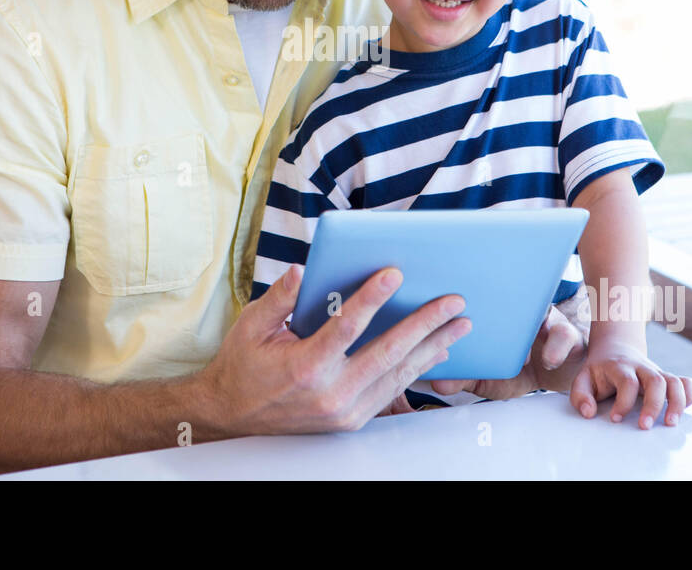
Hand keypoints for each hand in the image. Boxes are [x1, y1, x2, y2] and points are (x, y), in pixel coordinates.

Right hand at [195, 264, 471, 436]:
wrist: (233, 416)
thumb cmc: (244, 366)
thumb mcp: (251, 326)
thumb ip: (281, 298)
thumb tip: (302, 270)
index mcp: (305, 366)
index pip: (347, 326)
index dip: (372, 298)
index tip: (395, 274)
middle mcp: (329, 393)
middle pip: (388, 353)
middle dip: (425, 325)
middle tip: (453, 302)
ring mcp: (344, 411)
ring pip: (397, 375)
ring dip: (432, 348)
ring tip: (459, 326)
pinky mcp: (351, 421)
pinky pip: (391, 392)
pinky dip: (416, 371)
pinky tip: (435, 352)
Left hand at [430, 297, 588, 400]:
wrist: (558, 373)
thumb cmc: (520, 370)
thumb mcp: (489, 379)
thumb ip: (465, 378)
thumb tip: (437, 382)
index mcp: (497, 317)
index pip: (481, 297)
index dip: (466, 296)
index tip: (448, 304)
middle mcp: (519, 311)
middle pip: (508, 295)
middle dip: (495, 304)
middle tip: (479, 321)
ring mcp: (544, 319)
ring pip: (538, 311)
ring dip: (528, 328)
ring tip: (524, 357)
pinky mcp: (567, 333)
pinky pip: (564, 334)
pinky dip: (555, 348)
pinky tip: (548, 360)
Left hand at [569, 339, 691, 427]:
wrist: (615, 348)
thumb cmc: (598, 371)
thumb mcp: (582, 378)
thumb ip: (580, 395)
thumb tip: (588, 413)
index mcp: (619, 367)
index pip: (627, 382)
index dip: (623, 402)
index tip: (616, 419)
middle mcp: (641, 367)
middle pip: (655, 380)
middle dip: (653, 404)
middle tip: (645, 426)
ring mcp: (656, 371)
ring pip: (674, 381)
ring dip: (677, 402)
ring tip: (670, 424)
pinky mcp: (666, 377)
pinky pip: (686, 382)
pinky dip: (690, 395)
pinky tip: (684, 411)